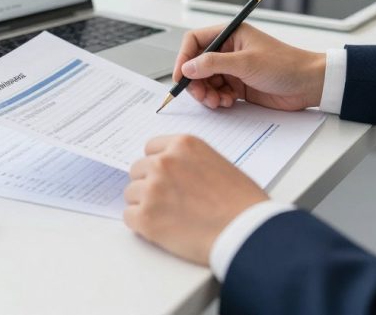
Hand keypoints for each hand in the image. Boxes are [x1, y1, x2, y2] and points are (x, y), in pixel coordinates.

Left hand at [124, 135, 267, 264]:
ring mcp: (152, 189)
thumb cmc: (241, 202)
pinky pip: (129, 217)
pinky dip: (142, 225)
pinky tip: (162, 229)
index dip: (157, 165)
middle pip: (137, 170)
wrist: (246, 231)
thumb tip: (172, 171)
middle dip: (149, 185)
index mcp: (182, 145)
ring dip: (145, 205)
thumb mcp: (216, 163)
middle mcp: (164, 162)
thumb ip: (189, 161)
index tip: (165, 178)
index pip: (151, 148)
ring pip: (131, 194)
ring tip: (169, 217)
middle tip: (168, 201)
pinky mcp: (146, 217)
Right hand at [174, 23, 325, 110]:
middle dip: (196, 81)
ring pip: (206, 81)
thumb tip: (187, 67)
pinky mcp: (238, 85)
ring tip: (218, 102)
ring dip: (207, 94)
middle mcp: (229, 50)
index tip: (180, 76)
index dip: (184, 58)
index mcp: (230, 34)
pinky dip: (218, 100)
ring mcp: (233, 68)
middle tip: (201, 96)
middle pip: (197, 64)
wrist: (309, 85)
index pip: (195, 41)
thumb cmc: (285, 65)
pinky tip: (228, 102)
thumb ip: (213, 64)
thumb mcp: (246, 62)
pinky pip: (217, 92)